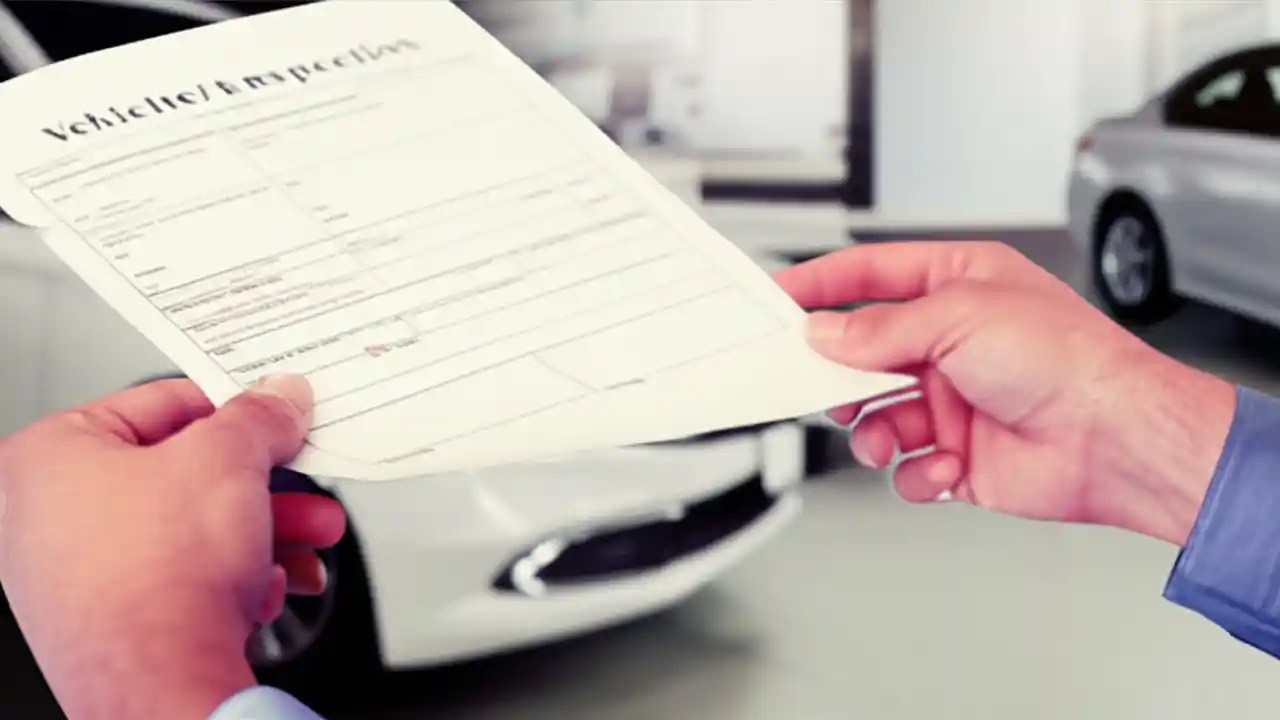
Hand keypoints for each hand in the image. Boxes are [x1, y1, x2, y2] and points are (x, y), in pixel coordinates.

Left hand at [0, 376, 344, 719]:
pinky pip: (184, 579)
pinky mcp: (110, 621)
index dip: (231, 405)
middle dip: (264, 484)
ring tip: (312, 535)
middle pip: (184, 474)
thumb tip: (278, 399)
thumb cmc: (158, 575)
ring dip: (266, 532)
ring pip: (193, 531)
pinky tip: (269, 587)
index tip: (273, 412)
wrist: (157, 685)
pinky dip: (235, 578)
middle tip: (303, 477)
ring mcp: (76, 574)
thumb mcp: (228, 458)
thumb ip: (259, 416)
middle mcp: (49, 515)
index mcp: (51, 456)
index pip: (159, 403)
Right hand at [775, 241, 1234, 544]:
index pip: (871, 275)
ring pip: (876, 416)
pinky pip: (907, 466)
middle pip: (864, 351)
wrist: (1115, 439)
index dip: (821, 284)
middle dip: (840, 373)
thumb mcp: (958, 318)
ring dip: (873, 431)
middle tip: (819, 382)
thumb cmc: (1067, 360)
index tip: (778, 297)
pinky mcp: (958, 453)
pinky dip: (916, 471)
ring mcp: (954, 399)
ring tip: (887, 436)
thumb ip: (879, 328)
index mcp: (958, 286)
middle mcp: (953, 341)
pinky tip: (943, 464)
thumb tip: (826, 333)